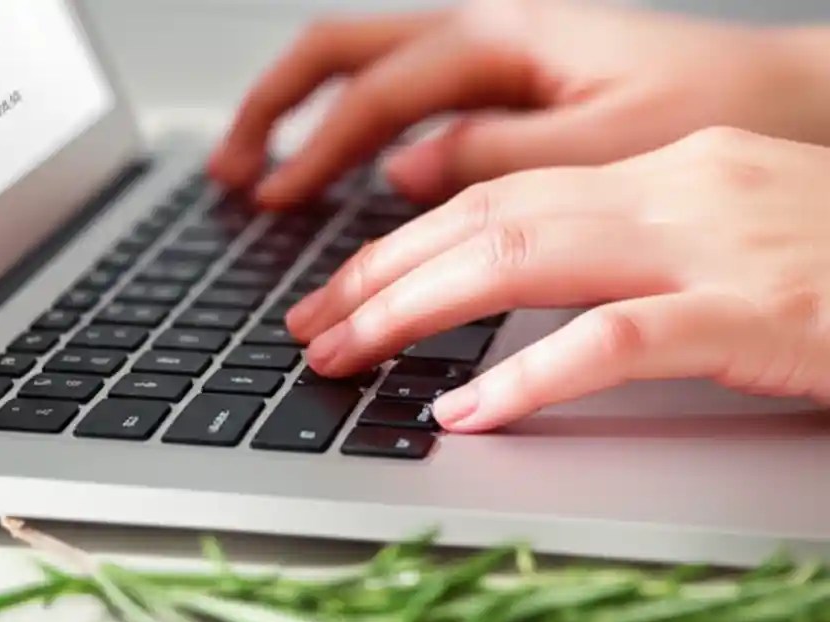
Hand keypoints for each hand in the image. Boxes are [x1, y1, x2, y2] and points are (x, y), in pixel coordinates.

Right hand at [208, 0, 829, 207]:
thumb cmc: (717, 114)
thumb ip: (498, 155)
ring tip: (259, 175)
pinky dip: (354, 135)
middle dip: (273, 109)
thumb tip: (402, 176)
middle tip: (229, 172)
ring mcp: (490, 57)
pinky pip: (402, 99)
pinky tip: (343, 176)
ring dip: (303, 118)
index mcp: (503, 38)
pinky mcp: (503, 87)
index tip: (270, 204)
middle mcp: (486, 35)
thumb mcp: (611, 149)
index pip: (375, 93)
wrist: (786, 100)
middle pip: (341, 51)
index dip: (314, 152)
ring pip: (364, 70)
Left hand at [287, 128, 829, 431]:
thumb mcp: (721, 242)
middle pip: (488, 217)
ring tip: (349, 355)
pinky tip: (472, 407)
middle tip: (311, 327)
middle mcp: (677, 188)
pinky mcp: (756, 312)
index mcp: (663, 170)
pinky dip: (534, 373)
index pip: (498, 193)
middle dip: (381, 273)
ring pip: (527, 257)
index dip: (402, 243)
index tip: (340, 290)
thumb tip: (511, 292)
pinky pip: (620, 338)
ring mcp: (717, 245)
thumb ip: (622, 256)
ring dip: (419, 309)